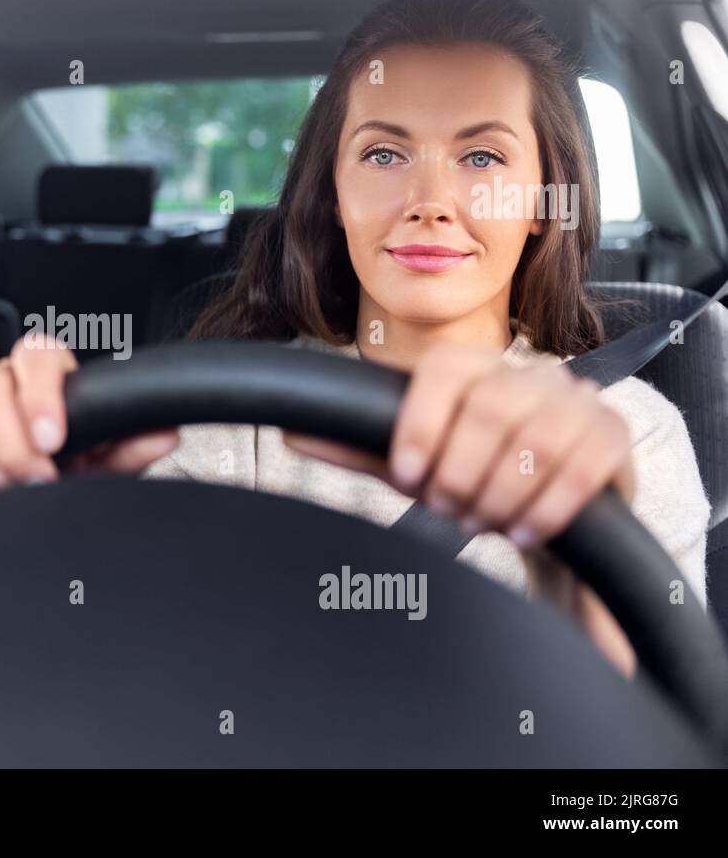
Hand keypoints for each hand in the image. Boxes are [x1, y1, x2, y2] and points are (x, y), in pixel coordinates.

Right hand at [0, 335, 179, 496]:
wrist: (39, 484)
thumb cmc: (74, 460)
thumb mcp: (107, 456)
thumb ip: (132, 445)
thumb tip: (165, 434)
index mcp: (46, 368)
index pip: (37, 356)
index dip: (40, 396)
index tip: (53, 440)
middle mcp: (2, 377)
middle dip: (13, 445)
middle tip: (37, 480)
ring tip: (14, 490)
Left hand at [282, 343, 638, 675]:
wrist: (543, 514)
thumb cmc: (470, 478)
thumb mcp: (411, 464)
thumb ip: (358, 447)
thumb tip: (291, 433)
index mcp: (472, 369)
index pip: (442, 372)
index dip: (420, 424)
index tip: (406, 476)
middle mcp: (527, 372)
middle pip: (489, 407)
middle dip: (460, 470)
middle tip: (447, 509)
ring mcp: (576, 400)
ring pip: (536, 437)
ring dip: (500, 492)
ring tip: (482, 521)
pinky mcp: (612, 436)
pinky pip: (583, 465)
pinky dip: (545, 506)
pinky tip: (522, 533)